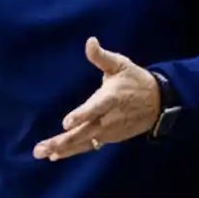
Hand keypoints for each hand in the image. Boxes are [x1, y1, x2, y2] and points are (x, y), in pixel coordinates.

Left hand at [33, 37, 159, 160]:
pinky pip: (88, 146)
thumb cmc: (135, 80)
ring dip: (62, 149)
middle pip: (84, 131)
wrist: (158, 103)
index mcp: (111, 98)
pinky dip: (72, 151)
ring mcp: (108, 131)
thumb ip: (102, 56)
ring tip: (42, 153)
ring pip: (83, 142)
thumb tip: (90, 41)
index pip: (95, 108)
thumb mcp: (120, 64)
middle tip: (40, 148)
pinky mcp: (108, 138)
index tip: (66, 123)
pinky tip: (55, 156)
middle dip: (62, 141)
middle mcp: (108, 118)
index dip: (81, 115)